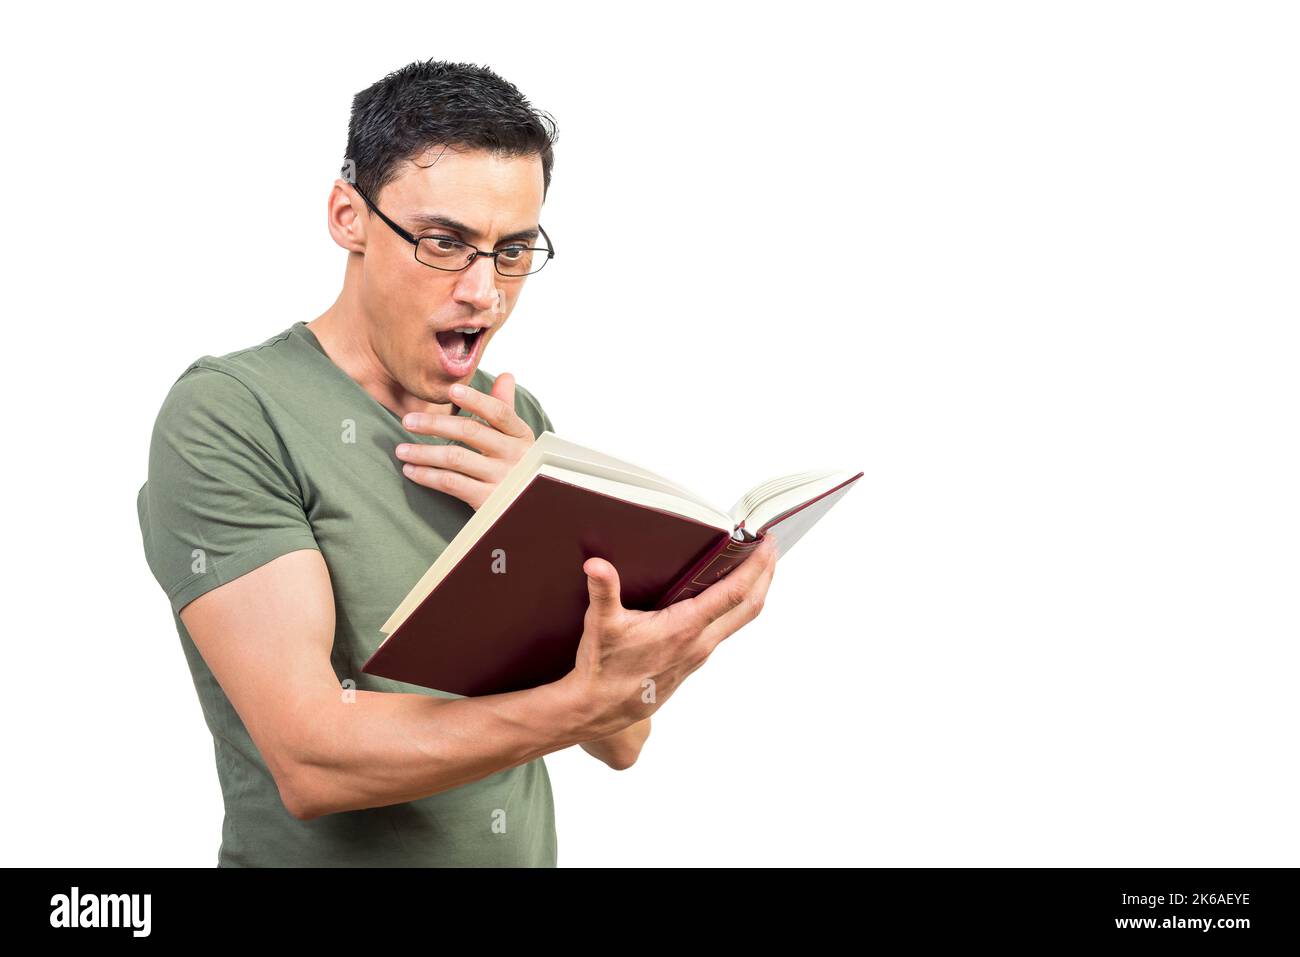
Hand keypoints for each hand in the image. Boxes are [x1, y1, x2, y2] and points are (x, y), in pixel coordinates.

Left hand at [395, 373, 537, 509]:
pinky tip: (411, 471)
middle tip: (407, 421)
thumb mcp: (518, 440)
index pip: (499, 412)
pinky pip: (451, 483)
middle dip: (435, 424)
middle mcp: (514, 455)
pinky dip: (427, 475)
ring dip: (424, 453)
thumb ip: (506, 409)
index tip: (452, 390)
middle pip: (471, 432)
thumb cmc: (519, 468)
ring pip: (455, 458)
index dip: (476, 400)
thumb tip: (505, 375)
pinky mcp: (487, 500)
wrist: (529, 510)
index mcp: (521, 435)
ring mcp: (501, 478)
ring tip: (401, 450)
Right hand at [563, 534, 778, 738]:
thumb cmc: (603, 669)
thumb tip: (595, 564)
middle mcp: (700, 642)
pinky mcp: (692, 660)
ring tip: (756, 566)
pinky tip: (724, 597)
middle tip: (771, 547)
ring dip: (753, 592)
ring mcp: (699, 653)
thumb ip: (603, 590)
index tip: (767, 543)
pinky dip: (734, 608)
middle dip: (766, 574)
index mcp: (685, 628)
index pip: (734, 593)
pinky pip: (724, 630)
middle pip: (749, 607)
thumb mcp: (602, 625)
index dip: (756, 567)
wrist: (602, 711)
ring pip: (739, 620)